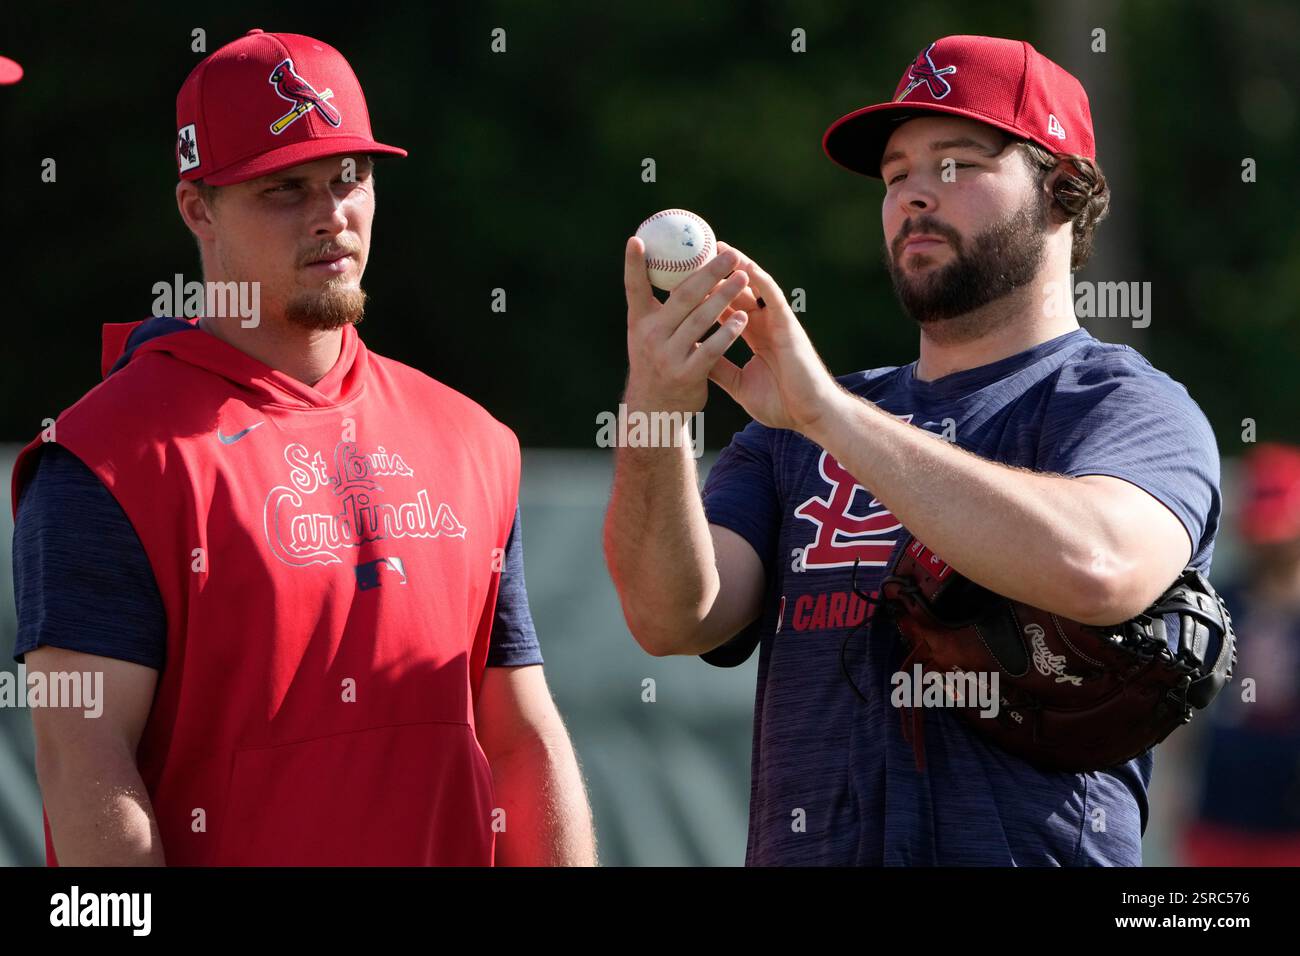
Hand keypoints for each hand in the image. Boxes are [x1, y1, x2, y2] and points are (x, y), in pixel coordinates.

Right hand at [622, 236, 750, 414]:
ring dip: (724, 296)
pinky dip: (728, 332)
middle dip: (707, 272)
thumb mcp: (648, 336)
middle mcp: (650, 337)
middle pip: (680, 297)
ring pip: (699, 320)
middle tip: (729, 253)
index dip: (633, 265)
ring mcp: (667, 357)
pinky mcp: (686, 375)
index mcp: (639, 323)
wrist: (655, 410)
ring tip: (742, 278)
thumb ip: (660, 309)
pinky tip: (745, 317)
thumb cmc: (657, 363)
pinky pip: (711, 349)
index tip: (637, 239)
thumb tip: (672, 268)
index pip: (634, 288)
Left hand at [706, 241, 844, 433]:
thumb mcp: (739, 384)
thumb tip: (694, 357)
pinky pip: (772, 296)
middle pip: (736, 292)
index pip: (725, 309)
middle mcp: (763, 325)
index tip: (684, 281)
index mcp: (753, 337)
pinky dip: (759, 278)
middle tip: (694, 254)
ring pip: (754, 287)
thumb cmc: (780, 404)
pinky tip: (744, 264)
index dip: (707, 294)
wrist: (808, 416)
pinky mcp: (788, 325)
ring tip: (717, 247)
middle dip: (717, 274)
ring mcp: (776, 322)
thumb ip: (720, 368)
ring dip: (737, 266)